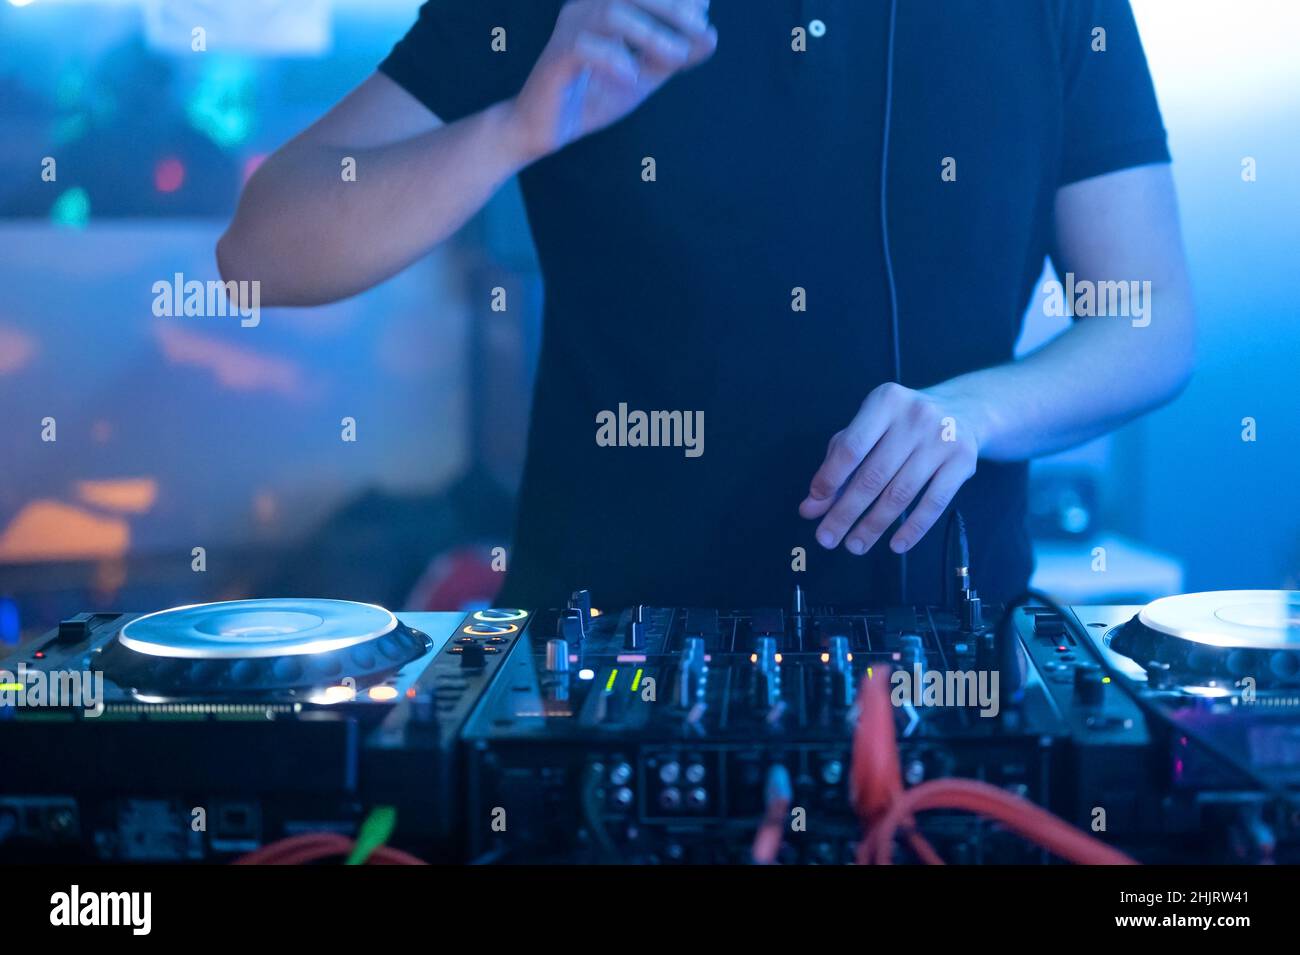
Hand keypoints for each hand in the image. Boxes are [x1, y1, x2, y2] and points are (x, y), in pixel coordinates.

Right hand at [509, 0, 716, 161]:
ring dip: (650, 34)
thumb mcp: (643, 77)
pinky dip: (613, 59)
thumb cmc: (592, 96)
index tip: (704, 12)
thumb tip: (711, 37)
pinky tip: (631, 78)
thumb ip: (672, 58)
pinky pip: (584, 49)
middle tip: (701, 30)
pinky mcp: (555, 60)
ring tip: (677, 57)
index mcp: (605, 8)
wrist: (545, 130)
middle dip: (671, 8)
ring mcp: (568, 32)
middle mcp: (585, 10)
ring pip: (611, 15)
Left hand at [799, 382, 986, 555]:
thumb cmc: (902, 426)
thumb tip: (810, 508)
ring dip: (874, 526)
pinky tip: (896, 545)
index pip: (851, 447)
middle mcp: (915, 416)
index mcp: (885, 401)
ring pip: (901, 493)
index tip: (814, 508)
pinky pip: (934, 503)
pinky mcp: (963, 461)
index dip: (830, 480)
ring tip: (855, 545)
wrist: (963, 411)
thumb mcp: (869, 432)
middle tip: (827, 539)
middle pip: (873, 475)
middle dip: (846, 513)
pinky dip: (914, 528)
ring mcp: (942, 438)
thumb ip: (837, 466)